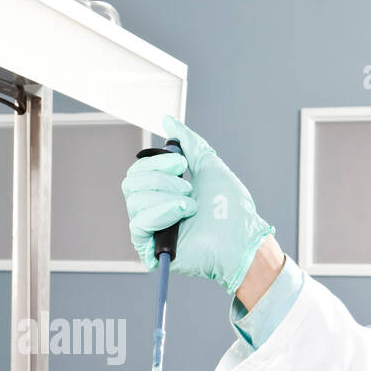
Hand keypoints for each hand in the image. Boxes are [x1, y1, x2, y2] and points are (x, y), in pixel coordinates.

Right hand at [122, 115, 276, 294]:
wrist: (240, 237)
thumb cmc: (231, 209)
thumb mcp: (209, 165)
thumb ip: (188, 143)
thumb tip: (169, 122)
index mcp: (164, 191)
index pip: (138, 170)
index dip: (156, 162)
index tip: (181, 164)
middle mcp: (154, 209)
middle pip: (130, 183)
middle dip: (160, 178)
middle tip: (187, 186)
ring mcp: (152, 229)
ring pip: (134, 201)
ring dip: (167, 197)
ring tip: (191, 205)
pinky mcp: (151, 248)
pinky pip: (138, 224)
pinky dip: (160, 213)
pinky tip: (181, 214)